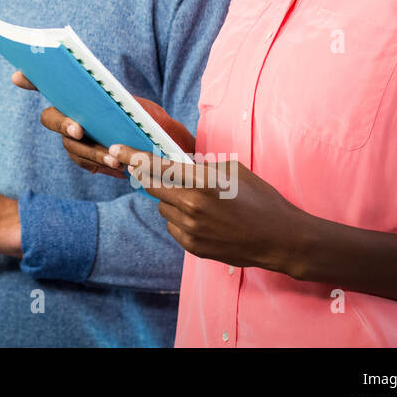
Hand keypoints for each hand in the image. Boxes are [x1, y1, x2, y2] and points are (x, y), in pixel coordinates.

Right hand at [12, 70, 194, 176]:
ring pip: (71, 146)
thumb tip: (110, 100)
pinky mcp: (84, 159)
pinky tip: (118, 168)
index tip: (18, 75)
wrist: (162, 147)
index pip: (46, 83)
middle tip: (79, 129)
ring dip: (91, 152)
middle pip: (51, 118)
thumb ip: (119, 100)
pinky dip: (100, 165)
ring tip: (114, 158)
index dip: (29, 79)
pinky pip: (84, 164)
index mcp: (79, 95)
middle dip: (62, 123)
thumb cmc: (146, 119)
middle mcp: (69, 115)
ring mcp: (74, 139)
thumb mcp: (138, 105)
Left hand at [110, 144, 307, 273]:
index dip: (133, 157)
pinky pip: (172, 226)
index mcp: (202, 183)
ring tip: (197, 201)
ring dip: (170, 200)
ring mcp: (191, 230)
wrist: (280, 238)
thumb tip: (174, 162)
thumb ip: (200, 166)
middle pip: (152, 187)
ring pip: (163, 207)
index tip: (116, 150)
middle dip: (152, 177)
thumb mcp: (231, 171)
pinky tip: (202, 219)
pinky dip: (179, 219)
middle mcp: (191, 206)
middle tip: (157, 172)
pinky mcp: (193, 246)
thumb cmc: (260, 199)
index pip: (157, 166)